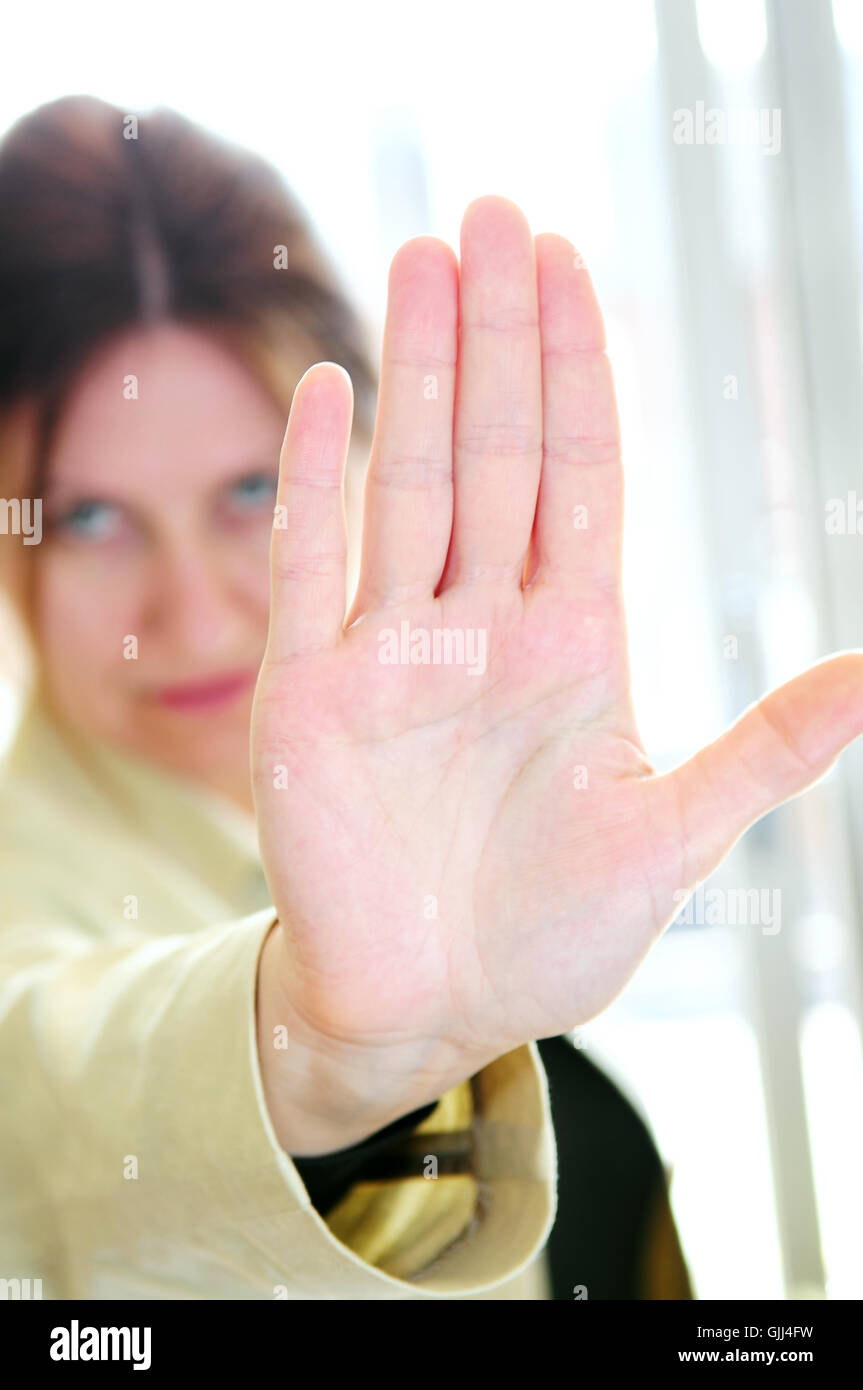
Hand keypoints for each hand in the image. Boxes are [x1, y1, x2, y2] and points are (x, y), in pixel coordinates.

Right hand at [251, 196, 862, 1152]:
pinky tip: (332, 389)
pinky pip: (314, 566)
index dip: (577, 373)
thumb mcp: (673, 840)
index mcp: (573, 645)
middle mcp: (483, 626)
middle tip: (498, 213)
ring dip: (418, 370)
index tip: (573, 268)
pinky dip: (318, 479)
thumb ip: (764, 753)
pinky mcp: (312, 695)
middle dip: (499, 335)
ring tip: (426, 258)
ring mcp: (393, 651)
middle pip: (496, 451)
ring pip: (412, 481)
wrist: (430, 1008)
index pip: (579, 475)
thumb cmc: (549, 933)